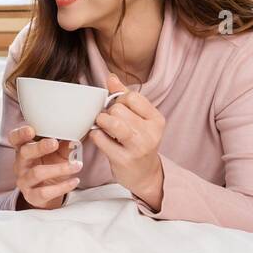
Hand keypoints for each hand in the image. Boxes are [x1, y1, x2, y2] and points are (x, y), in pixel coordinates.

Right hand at [9, 125, 80, 209]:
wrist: (50, 192)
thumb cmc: (51, 166)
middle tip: (54, 143)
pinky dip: (62, 186)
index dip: (20, 134)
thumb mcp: (58, 153)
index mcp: (24, 148)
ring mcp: (24, 180)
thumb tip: (74, 138)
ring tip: (76, 165)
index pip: (15, 138)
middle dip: (39, 147)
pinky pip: (44, 192)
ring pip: (37, 173)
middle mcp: (21, 164)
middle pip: (24, 153)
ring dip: (59, 168)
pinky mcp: (32, 196)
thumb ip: (64, 144)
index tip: (31, 130)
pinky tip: (74, 181)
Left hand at [86, 73, 165, 202]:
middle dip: (108, 112)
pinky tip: (100, 138)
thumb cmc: (139, 143)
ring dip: (101, 122)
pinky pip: (101, 139)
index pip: (132, 97)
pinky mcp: (124, 160)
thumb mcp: (139, 119)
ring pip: (112, 121)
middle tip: (108, 121)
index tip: (117, 108)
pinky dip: (96, 135)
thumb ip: (125, 98)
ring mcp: (138, 148)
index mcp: (156, 119)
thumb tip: (111, 77)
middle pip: (119, 109)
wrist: (145, 175)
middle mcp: (151, 133)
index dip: (118, 100)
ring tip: (103, 126)